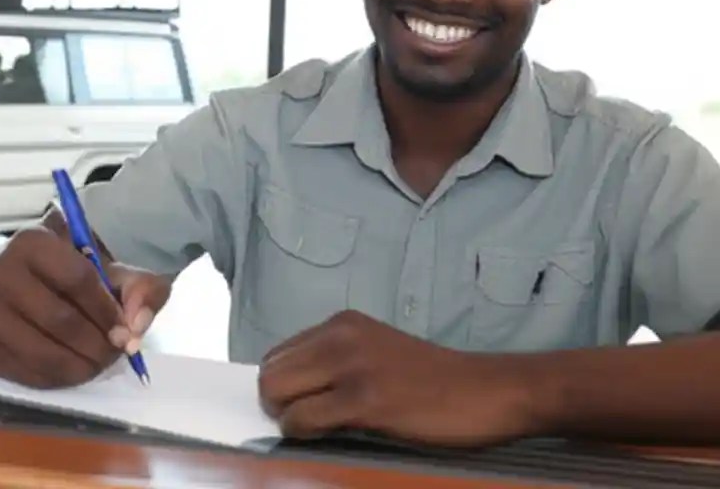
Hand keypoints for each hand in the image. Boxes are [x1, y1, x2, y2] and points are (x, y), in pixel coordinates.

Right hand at [0, 226, 170, 387]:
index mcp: (32, 243)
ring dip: (80, 367)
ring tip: (96, 364)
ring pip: (43, 353)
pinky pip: (26, 374)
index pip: (79, 279)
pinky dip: (57, 379)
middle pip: (61, 320)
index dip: (108, 310)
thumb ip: (138, 287)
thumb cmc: (58, 277)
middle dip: (97, 344)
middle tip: (114, 353)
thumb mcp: (103, 270)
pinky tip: (70, 369)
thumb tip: (139, 324)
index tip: (124, 329)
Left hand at [257, 310, 536, 447]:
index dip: (280, 386)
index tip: (294, 405)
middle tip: (306, 422)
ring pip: (277, 394)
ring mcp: (350, 366)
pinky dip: (303, 433)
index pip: (277, 354)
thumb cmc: (433, 382)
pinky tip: (332, 434)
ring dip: (288, 418)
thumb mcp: (376, 354)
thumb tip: (286, 391)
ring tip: (321, 428)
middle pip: (270, 374)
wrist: (488, 391)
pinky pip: (302, 419)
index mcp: (341, 323)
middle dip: (277, 403)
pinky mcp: (363, 399)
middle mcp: (340, 336)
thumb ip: (334, 362)